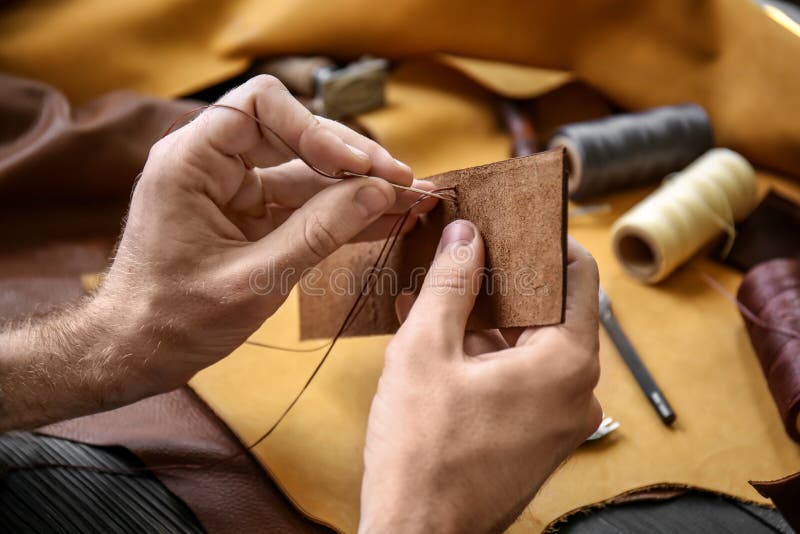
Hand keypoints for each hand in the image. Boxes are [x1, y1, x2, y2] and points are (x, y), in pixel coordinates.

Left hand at [0, 75, 436, 429]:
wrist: (136, 353)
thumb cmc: (174, 320)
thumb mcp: (254, 280)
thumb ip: (318, 233)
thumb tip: (379, 194)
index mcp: (191, 161)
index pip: (262, 106)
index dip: (317, 129)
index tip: (358, 168)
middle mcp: (212, 163)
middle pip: (295, 132)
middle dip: (352, 159)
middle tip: (404, 182)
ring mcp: (234, 189)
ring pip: (307, 170)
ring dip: (357, 187)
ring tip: (411, 200)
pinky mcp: (250, 215)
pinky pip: (303, 203)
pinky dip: (341, 212)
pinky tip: (385, 217)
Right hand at [360, 222, 601, 532]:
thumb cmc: (421, 451)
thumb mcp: (426, 349)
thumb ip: (452, 283)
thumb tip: (466, 234)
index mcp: (565, 364)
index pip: (577, 276)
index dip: (544, 242)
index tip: (514, 221)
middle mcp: (575, 393)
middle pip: (549, 312)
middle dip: (502, 281)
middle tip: (465, 251)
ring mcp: (557, 420)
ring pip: (528, 347)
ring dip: (484, 320)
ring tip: (438, 291)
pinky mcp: (534, 439)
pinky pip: (517, 380)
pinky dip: (484, 356)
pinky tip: (438, 337)